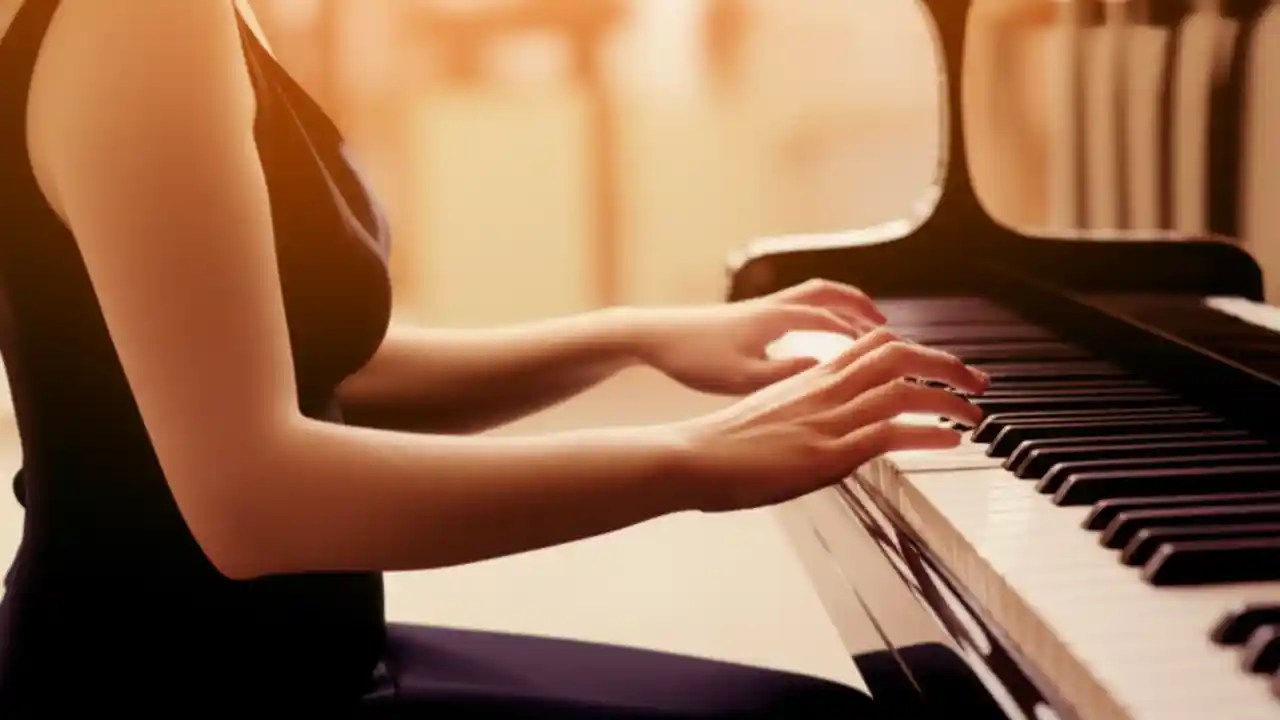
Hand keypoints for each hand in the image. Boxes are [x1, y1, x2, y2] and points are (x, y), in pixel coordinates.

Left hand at [632, 279, 887, 394]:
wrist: (654, 336)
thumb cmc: (694, 358)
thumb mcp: (741, 378)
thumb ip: (784, 376)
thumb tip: (824, 373)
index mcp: (774, 319)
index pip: (831, 319)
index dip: (862, 334)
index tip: (888, 348)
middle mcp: (771, 306)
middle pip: (827, 293)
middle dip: (859, 306)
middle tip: (885, 325)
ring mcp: (760, 308)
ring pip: (811, 296)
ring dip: (840, 307)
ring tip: (860, 328)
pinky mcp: (748, 316)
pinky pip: (796, 305)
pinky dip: (818, 313)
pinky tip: (816, 338)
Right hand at [668, 329, 988, 512]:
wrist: (693, 457)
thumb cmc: (722, 444)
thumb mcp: (771, 414)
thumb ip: (805, 409)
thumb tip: (828, 420)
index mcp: (812, 378)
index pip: (876, 346)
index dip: (917, 350)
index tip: (941, 367)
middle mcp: (825, 390)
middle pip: (900, 355)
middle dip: (947, 364)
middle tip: (978, 381)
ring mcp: (828, 420)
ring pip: (903, 390)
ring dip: (950, 398)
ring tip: (976, 413)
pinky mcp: (828, 453)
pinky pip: (890, 433)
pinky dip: (928, 433)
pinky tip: (950, 439)